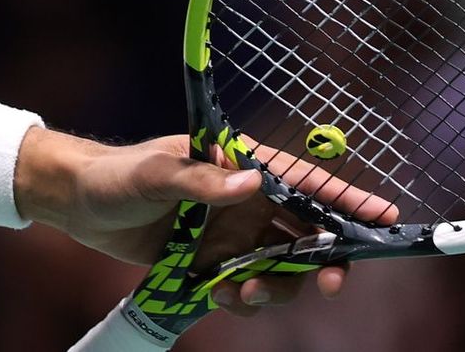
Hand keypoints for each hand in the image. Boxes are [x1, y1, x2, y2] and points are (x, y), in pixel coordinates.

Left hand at [14, 131, 401, 314]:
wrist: (78, 204)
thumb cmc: (116, 176)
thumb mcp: (154, 174)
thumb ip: (201, 180)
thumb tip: (252, 183)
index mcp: (240, 164)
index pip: (304, 180)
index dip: (347, 199)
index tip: (385, 218)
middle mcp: (246, 200)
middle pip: (308, 232)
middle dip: (326, 260)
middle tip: (328, 284)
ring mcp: (234, 234)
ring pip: (283, 268)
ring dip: (277, 288)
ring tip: (241, 293)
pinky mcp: (216, 263)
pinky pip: (249, 288)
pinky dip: (244, 299)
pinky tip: (218, 296)